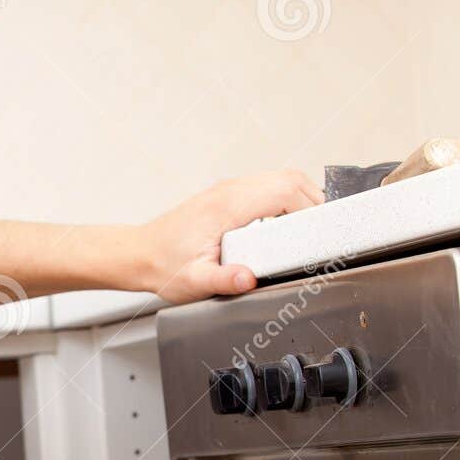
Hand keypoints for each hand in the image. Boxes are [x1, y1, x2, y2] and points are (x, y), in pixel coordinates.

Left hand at [138, 170, 322, 305]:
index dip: (310, 208)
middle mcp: (228, 191)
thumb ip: (223, 280)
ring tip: (307, 228)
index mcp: (226, 207)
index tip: (319, 231)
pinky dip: (284, 199)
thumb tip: (249, 278)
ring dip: (301, 198)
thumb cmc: (163, 267)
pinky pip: (266, 186)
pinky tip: (284, 223)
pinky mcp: (226, 195)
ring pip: (280, 178)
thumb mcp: (194, 281)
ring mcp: (227, 190)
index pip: (284, 190)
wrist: (138, 255)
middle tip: (320, 231)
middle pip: (289, 178)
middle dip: (313, 201)